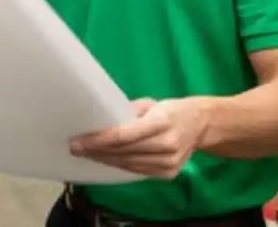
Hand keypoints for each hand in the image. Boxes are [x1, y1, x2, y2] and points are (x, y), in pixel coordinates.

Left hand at [68, 98, 209, 178]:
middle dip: (97, 151)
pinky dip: (120, 166)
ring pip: (129, 164)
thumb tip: (100, 120)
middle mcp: (167, 144)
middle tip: (75, 148)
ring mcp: (170, 162)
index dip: (100, 140)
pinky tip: (105, 160)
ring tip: (86, 154)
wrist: (202, 125)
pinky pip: (138, 171)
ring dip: (105, 160)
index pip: (124, 135)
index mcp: (162, 122)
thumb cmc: (171, 110)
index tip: (80, 141)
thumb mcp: (151, 103)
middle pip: (124, 152)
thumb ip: (127, 112)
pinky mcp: (169, 173)